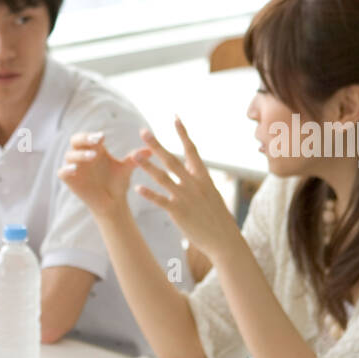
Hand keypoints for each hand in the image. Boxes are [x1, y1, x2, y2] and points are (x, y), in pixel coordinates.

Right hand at [58, 131, 140, 217]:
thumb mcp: (126, 169)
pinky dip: (67, 169)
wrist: (112, 203)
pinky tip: (75, 169)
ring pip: (70, 155)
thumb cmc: (118, 183)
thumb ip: (136, 159)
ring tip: (93, 156)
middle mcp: (82, 155)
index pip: (88, 136)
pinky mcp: (70, 180)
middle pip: (76, 141)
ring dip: (80, 154)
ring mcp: (75, 167)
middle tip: (97, 141)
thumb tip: (151, 150)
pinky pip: (62, 172)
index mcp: (95, 149)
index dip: (92, 135)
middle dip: (84, 139)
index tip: (102, 137)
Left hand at [133, 118, 242, 261]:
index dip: (183, 133)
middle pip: (172, 159)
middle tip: (143, 131)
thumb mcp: (211, 194)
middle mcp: (194, 183)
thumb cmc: (217, 218)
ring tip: (134, 155)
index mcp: (203, 177)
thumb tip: (191, 167)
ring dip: (147, 166)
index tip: (175, 118)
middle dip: (157, 145)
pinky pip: (160, 200)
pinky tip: (137, 187)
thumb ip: (199, 179)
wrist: (224, 240)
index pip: (191, 150)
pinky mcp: (179, 212)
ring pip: (163, 177)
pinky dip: (149, 194)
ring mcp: (186, 197)